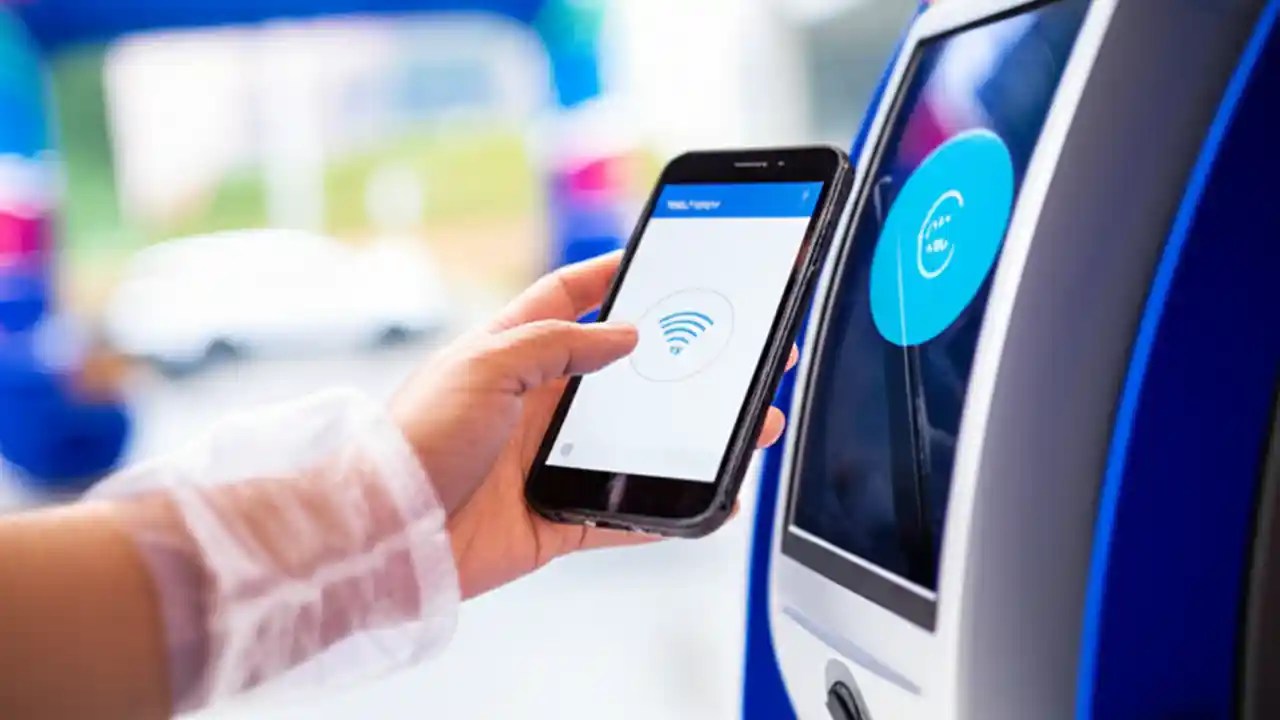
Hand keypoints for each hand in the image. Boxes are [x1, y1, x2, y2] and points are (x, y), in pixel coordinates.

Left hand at [391, 252, 796, 598]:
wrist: (383, 533)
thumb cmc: (414, 440)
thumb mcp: (483, 366)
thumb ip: (555, 344)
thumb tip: (625, 335)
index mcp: (512, 354)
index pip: (569, 299)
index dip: (610, 275)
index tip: (656, 257)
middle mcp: (535, 405)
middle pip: (622, 375)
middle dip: (677, 362)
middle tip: (729, 352)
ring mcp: (548, 462)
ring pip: (637, 444)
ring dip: (691, 436)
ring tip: (746, 426)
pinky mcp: (555, 518)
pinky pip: (625, 513)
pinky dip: (666, 511)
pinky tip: (708, 502)